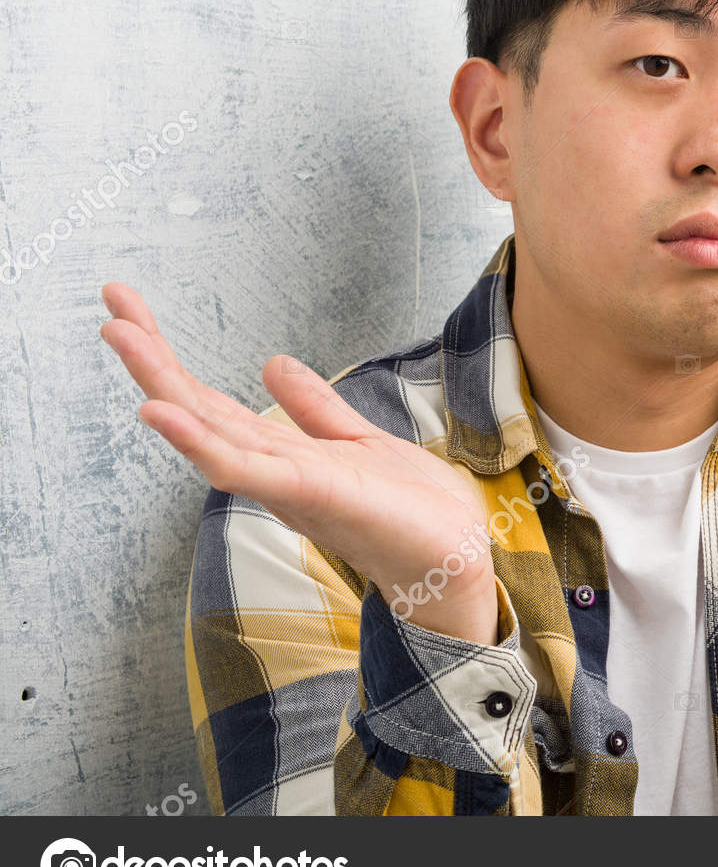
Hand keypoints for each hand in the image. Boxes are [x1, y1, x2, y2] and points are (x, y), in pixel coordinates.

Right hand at [98, 282, 500, 645]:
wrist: (456, 559)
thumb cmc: (411, 511)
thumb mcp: (358, 440)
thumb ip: (313, 408)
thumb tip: (270, 364)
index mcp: (280, 454)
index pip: (210, 402)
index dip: (170, 358)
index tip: (130, 308)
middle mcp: (271, 471)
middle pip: (198, 411)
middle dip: (152, 361)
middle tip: (111, 307)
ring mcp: (287, 485)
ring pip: (209, 434)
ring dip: (163, 388)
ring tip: (122, 339)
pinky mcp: (313, 496)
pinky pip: (245, 470)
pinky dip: (202, 443)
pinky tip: (163, 414)